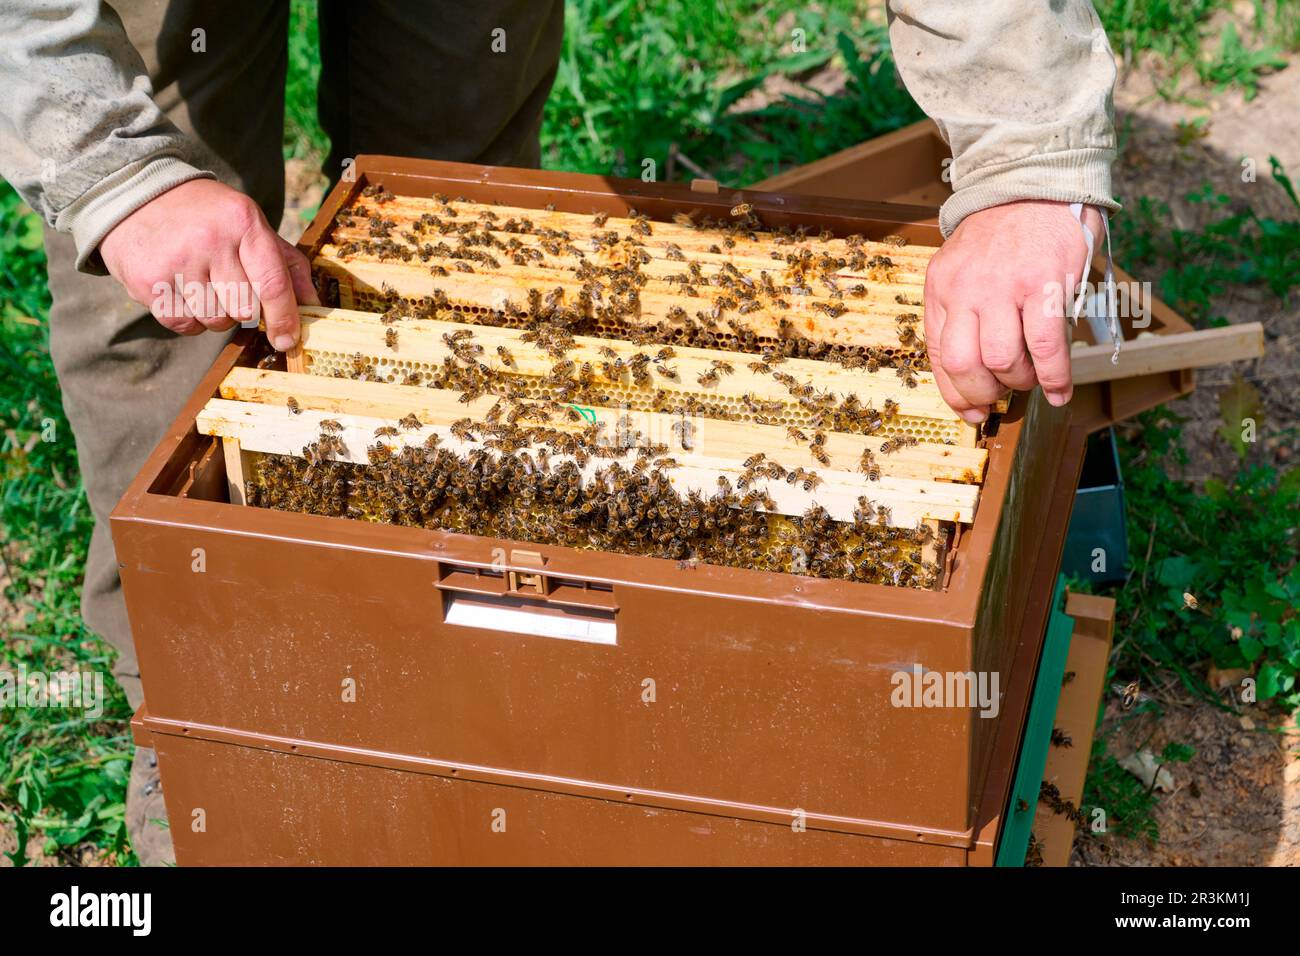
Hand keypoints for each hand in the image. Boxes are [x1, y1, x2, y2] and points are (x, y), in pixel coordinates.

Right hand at [100, 179, 318, 349]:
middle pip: (245, 309)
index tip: (288, 340)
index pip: (272, 284)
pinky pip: (185, 325)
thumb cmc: (208, 217)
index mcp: (243, 222)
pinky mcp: (148, 281)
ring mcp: (177, 261)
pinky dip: (189, 319)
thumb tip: (313, 305)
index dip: (284, 319)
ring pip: (215, 321)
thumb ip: (286, 264)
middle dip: (243, 309)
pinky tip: (182, 291)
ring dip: (215, 315)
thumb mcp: (251, 225)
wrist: (138, 195)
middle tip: (228, 287)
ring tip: (202, 285)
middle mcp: (210, 240)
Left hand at [922, 200, 1100, 421]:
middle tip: (1002, 396)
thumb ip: (962, 311)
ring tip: (1033, 378)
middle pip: (965, 364)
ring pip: (1002, 359)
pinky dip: (1055, 377)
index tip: (971, 412)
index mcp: (941, 288)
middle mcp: (966, 289)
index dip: (954, 393)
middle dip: (985, 393)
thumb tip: (976, 370)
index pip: (939, 355)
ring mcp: (1004, 286)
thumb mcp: (963, 267)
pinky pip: (1046, 346)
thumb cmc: (1003, 234)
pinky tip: (1061, 390)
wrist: (1035, 181)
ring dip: (1021, 380)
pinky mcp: (1044, 283)